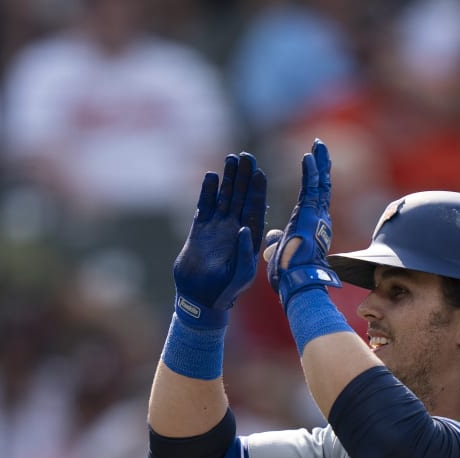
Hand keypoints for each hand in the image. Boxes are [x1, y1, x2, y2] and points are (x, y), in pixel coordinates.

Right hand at [172, 152, 266, 329]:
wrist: (200, 299)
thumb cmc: (225, 291)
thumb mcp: (242, 276)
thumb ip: (245, 254)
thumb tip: (244, 229)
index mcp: (249, 238)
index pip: (255, 208)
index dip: (257, 190)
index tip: (259, 172)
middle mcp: (234, 229)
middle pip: (241, 197)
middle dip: (244, 177)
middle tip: (246, 157)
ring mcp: (217, 228)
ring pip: (224, 197)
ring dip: (228, 179)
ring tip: (231, 158)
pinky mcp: (199, 230)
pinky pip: (204, 206)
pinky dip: (207, 191)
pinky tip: (211, 176)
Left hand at [264, 139, 342, 309]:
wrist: (296, 282)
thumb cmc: (289, 273)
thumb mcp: (279, 252)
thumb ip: (277, 241)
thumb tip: (271, 237)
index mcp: (310, 225)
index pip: (313, 198)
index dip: (314, 181)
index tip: (312, 165)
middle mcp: (317, 218)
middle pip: (320, 186)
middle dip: (320, 166)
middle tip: (320, 147)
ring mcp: (315, 215)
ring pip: (319, 183)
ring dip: (318, 162)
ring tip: (318, 144)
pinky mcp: (309, 214)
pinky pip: (311, 188)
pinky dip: (311, 171)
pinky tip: (310, 155)